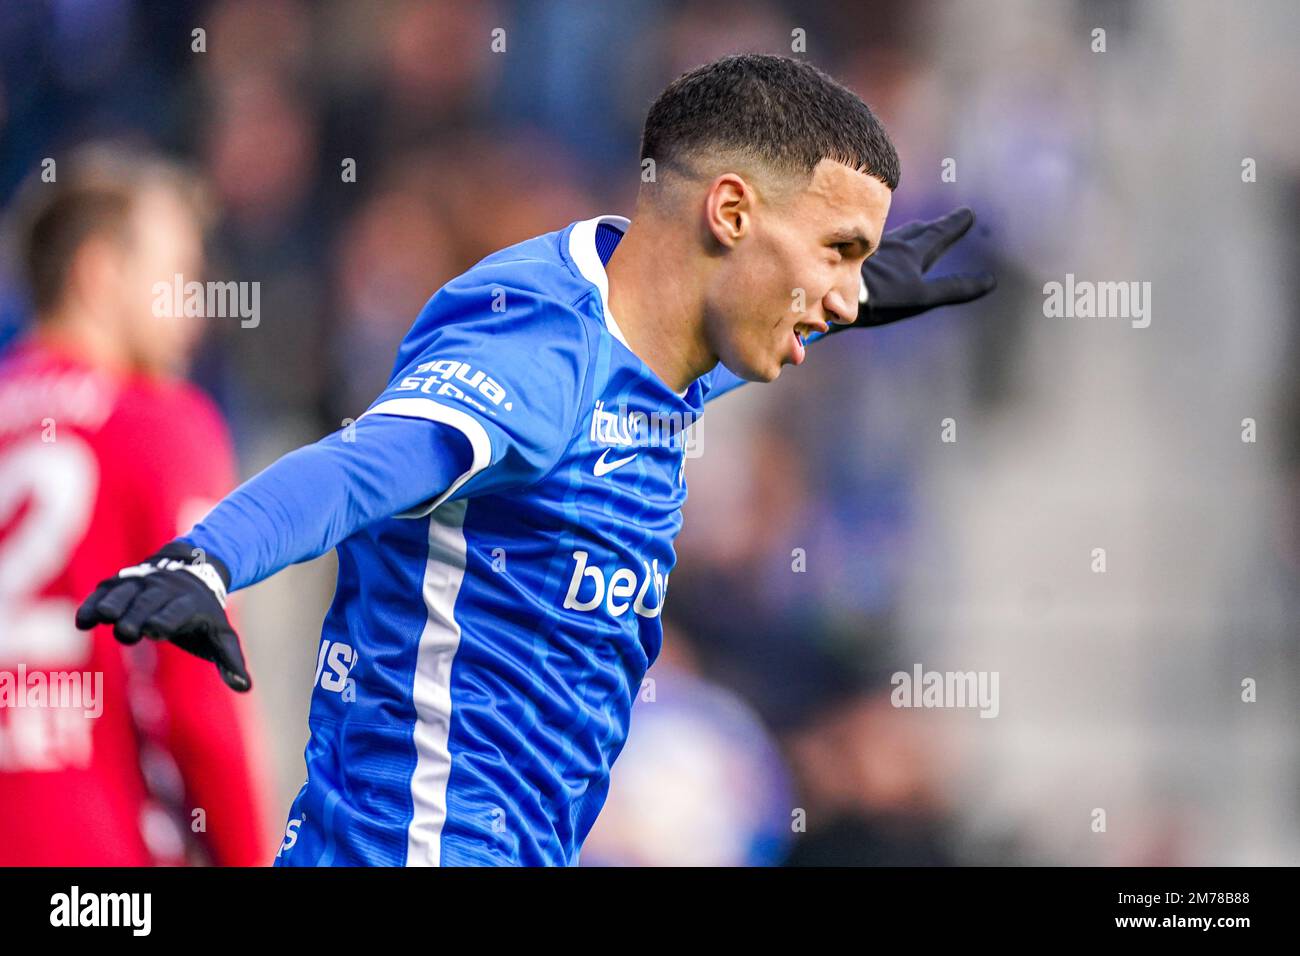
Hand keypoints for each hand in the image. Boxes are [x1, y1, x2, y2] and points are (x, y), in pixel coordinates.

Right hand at [76, 541, 251, 691]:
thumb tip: (245, 688)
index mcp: (190, 605)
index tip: (153, 630)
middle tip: (126, 634)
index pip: (176, 611)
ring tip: (99, 618)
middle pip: (147, 602)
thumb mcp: (221, 636)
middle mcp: (164, 590)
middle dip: (136, 616)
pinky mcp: (122, 583)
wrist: (194, 573)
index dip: (165, 619)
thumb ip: (230, 661)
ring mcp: (141, 583)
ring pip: (124, 592)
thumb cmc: (204, 616)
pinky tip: (82, 621)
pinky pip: (105, 590)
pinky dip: (94, 603)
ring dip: (112, 604)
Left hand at [838, 206, 996, 330]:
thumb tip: (989, 281)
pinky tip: (876, 249)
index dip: (954, 226)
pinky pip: (870, 246)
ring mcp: (870, 251)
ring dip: (909, 233)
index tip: (968, 213)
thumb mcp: (922, 296)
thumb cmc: (880, 297)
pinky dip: (880, 244)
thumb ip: (954, 288)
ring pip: (895, 237)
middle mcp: (892, 246)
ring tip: (916, 230)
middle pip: (917, 233)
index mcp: (911, 253)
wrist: (832, 295)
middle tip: (946, 220)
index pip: (938, 235)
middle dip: (933, 227)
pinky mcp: (849, 258)